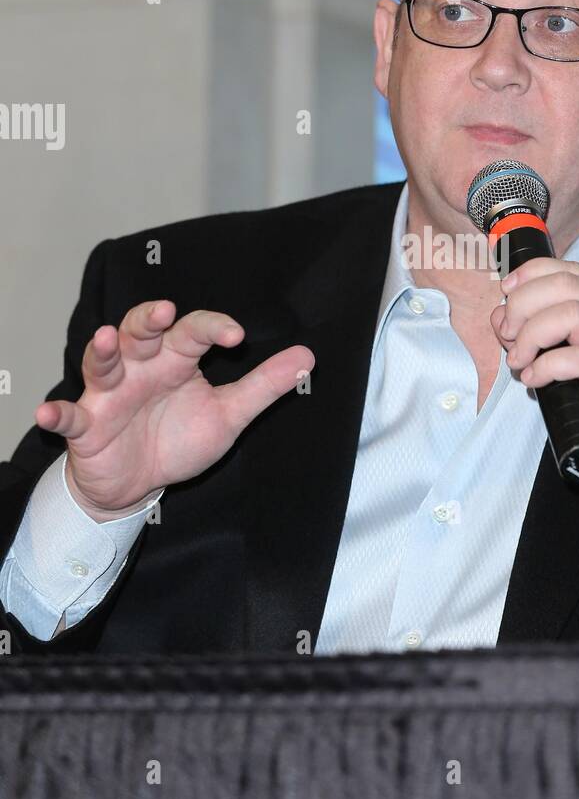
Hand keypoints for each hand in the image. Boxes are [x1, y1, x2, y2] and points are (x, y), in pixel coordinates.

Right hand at [35, 300, 313, 519]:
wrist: (138, 485)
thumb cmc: (178, 438)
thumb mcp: (228, 416)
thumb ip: (264, 386)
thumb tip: (308, 357)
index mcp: (176, 360)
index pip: (193, 331)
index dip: (213, 327)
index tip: (236, 336)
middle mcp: (140, 368)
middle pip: (140, 331)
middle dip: (150, 319)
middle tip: (165, 312)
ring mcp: (109, 395)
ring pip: (102, 363)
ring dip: (102, 350)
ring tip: (107, 339)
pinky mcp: (86, 426)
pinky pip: (69, 417)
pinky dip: (57, 414)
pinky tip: (49, 413)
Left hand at [490, 258, 578, 506]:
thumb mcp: (573, 368)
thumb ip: (540, 342)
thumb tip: (503, 322)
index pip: (570, 272)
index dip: (532, 275)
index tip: (506, 294)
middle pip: (566, 286)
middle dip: (525, 303)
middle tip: (509, 334)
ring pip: (573, 314)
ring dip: (534, 333)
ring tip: (519, 359)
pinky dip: (547, 365)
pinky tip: (534, 379)